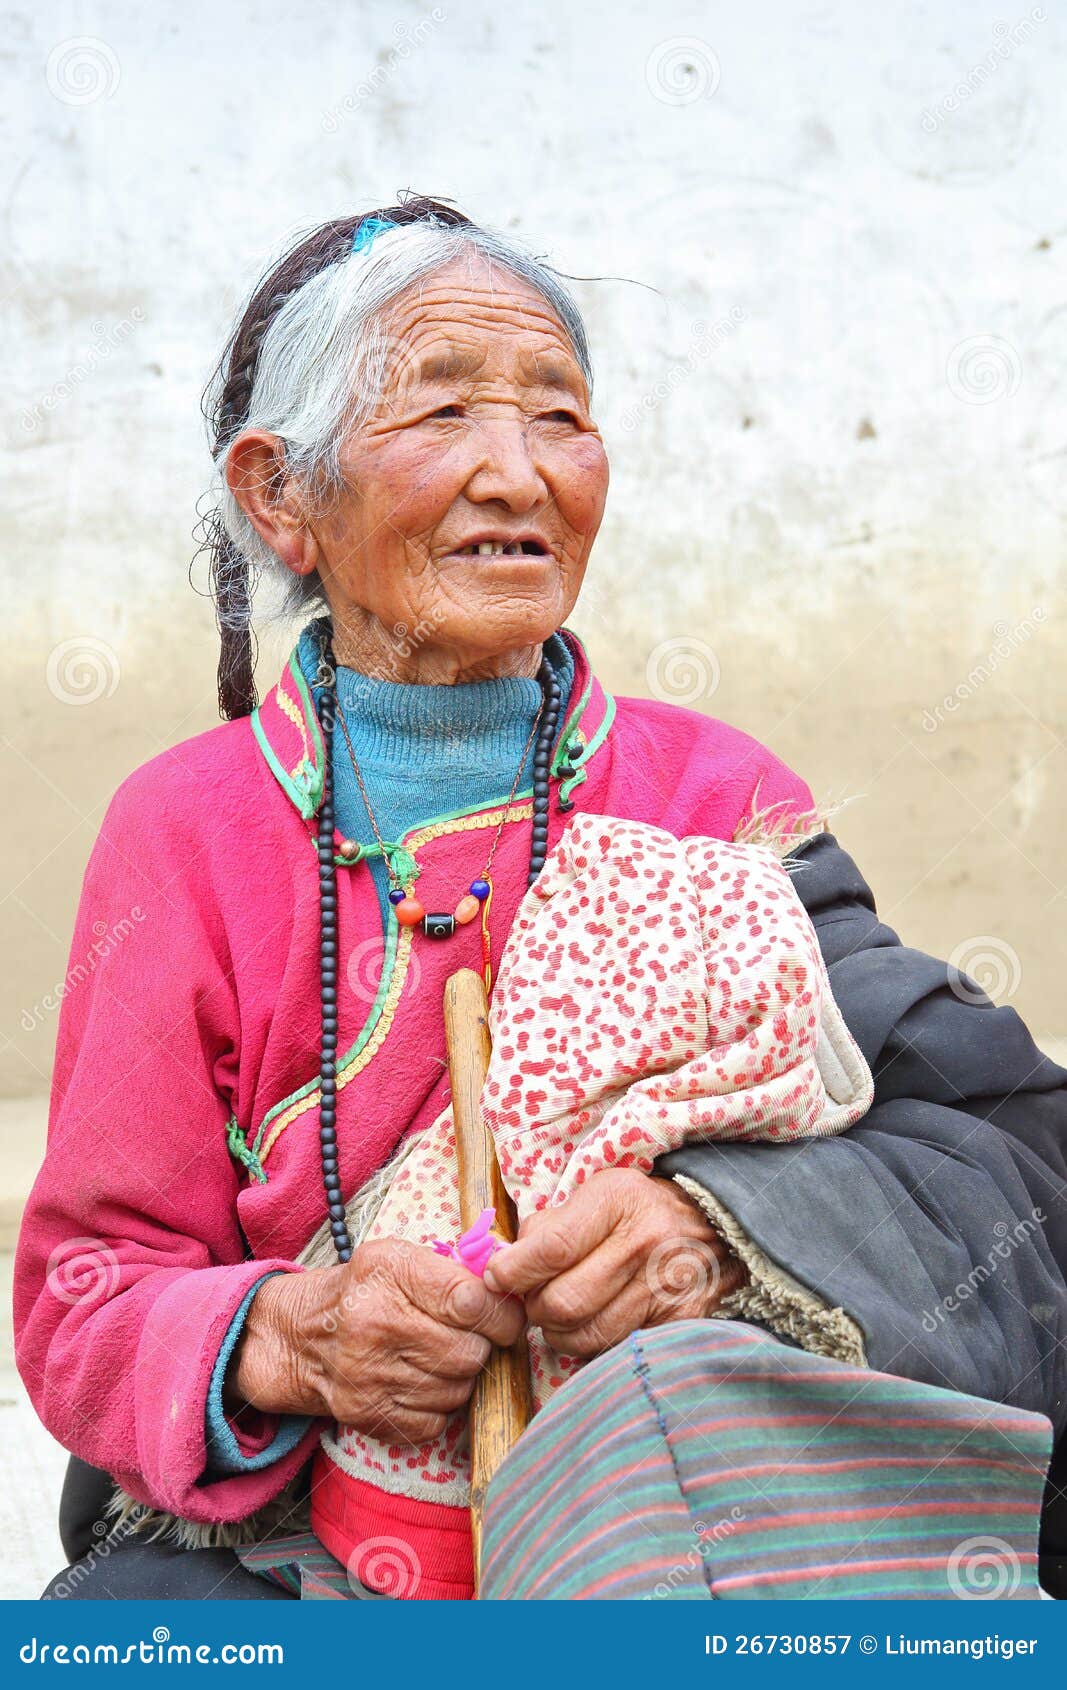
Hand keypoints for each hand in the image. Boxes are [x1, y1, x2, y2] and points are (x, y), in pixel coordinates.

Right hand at [229, 1238, 524, 1445]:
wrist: (301, 1336)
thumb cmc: (364, 1290)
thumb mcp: (398, 1257)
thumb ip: (452, 1270)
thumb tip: (510, 1294)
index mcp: (388, 1274)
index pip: (471, 1302)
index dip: (501, 1313)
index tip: (504, 1316)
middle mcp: (374, 1326)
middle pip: (469, 1353)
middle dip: (482, 1346)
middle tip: (471, 1336)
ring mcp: (369, 1377)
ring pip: (458, 1390)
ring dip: (462, 1376)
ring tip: (442, 1355)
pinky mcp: (368, 1416)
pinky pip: (437, 1421)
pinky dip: (440, 1405)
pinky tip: (423, 1381)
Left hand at [483, 1168, 745, 1359]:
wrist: (713, 1226)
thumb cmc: (636, 1210)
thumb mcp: (595, 1195)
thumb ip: (547, 1227)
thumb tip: (502, 1268)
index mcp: (619, 1200)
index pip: (553, 1247)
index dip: (515, 1270)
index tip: (498, 1278)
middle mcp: (645, 1242)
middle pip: (564, 1302)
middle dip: (535, 1308)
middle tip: (534, 1300)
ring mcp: (666, 1286)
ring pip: (586, 1335)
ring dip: (560, 1332)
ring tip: (563, 1314)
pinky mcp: (679, 1321)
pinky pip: (615, 1350)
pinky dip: (593, 1345)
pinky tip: (594, 1323)